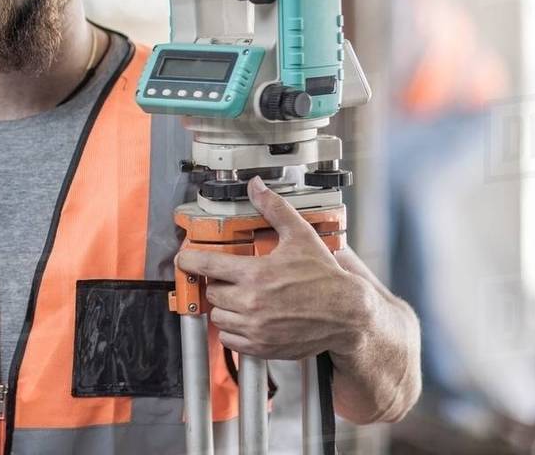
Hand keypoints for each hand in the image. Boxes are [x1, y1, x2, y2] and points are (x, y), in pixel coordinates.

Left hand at [176, 176, 376, 360]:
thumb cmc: (325, 277)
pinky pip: (229, 339)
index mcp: (256, 274)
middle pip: (212, 292)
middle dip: (218, 284)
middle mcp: (252, 302)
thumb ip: (274, 209)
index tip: (186, 258)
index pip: (206, 266)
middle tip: (232, 279)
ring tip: (242, 298)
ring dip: (225, 307)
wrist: (348, 314)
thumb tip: (256, 187)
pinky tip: (247, 318)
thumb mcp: (300, 236)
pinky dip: (232, 330)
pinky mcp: (262, 347)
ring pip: (218, 316)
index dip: (190, 260)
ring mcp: (256, 327)